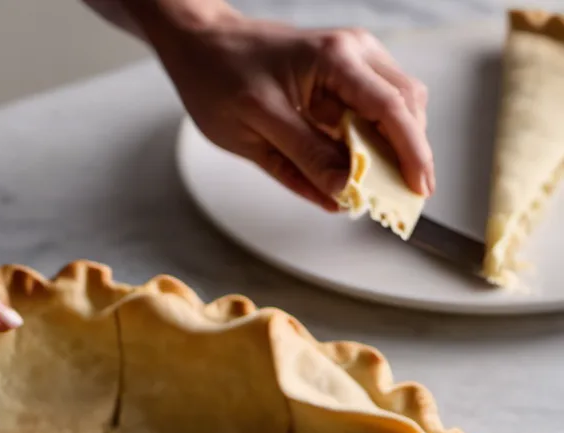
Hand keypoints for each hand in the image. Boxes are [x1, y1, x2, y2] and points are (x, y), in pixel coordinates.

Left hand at [140, 6, 432, 208]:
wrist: (203, 45)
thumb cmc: (220, 77)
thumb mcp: (255, 127)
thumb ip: (302, 158)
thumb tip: (342, 191)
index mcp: (334, 60)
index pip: (390, 109)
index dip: (411, 152)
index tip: (419, 188)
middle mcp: (354, 54)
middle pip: (405, 106)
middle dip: (410, 153)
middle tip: (405, 198)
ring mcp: (352, 63)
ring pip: (395, 109)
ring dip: (393, 149)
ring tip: (382, 189)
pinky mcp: (344, 78)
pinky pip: (370, 112)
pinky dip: (371, 143)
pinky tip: (357, 173)